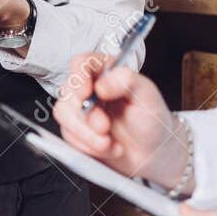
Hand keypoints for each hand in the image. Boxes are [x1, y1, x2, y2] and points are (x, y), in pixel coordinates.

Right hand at [52, 53, 185, 187]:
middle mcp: (91, 88)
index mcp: (106, 72)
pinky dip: (88, 146)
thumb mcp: (147, 95)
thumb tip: (102, 84)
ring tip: (108, 143)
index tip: (87, 93)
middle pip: (68, 92)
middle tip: (105, 127)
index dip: (79, 76)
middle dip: (85, 115)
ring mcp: (81, 110)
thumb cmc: (153, 120)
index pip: (82, 63)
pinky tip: (108, 148)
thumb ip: (126, 80)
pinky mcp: (76, 130)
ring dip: (86, 134)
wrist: (153, 153)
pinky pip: (68, 136)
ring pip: (63, 115)